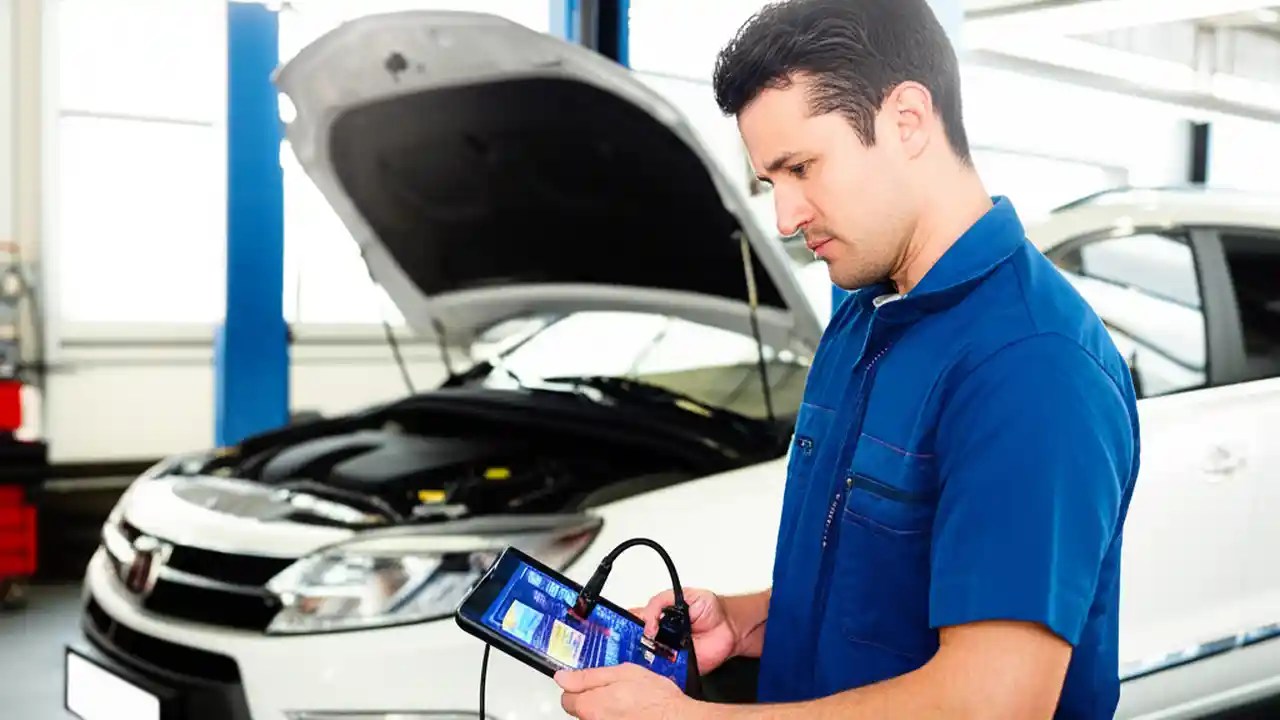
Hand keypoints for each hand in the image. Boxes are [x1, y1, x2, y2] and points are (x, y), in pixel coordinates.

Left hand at [556, 663, 696, 719]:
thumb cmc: (657, 698)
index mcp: (590, 706)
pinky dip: (616, 718)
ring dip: (605, 713)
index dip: (579, 688)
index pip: (566, 699)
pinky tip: (631, 716)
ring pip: (595, 719)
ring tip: (628, 707)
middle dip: (593, 702)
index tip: (593, 685)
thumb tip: (562, 677)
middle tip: (617, 694)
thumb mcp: (624, 673)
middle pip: (581, 712)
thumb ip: (589, 676)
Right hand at [632, 588, 737, 674]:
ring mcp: (667, 652)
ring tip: (647, 649)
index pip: (632, 621)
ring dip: (643, 656)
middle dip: (629, 642)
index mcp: (657, 617)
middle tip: (633, 639)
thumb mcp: (684, 594)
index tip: (620, 626)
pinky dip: (659, 670)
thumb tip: (647, 621)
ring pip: (645, 659)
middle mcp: (659, 636)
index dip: (623, 625)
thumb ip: (661, 602)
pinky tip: (659, 663)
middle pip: (634, 642)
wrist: (730, 627)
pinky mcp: (677, 667)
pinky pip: (663, 671)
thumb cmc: (710, 609)